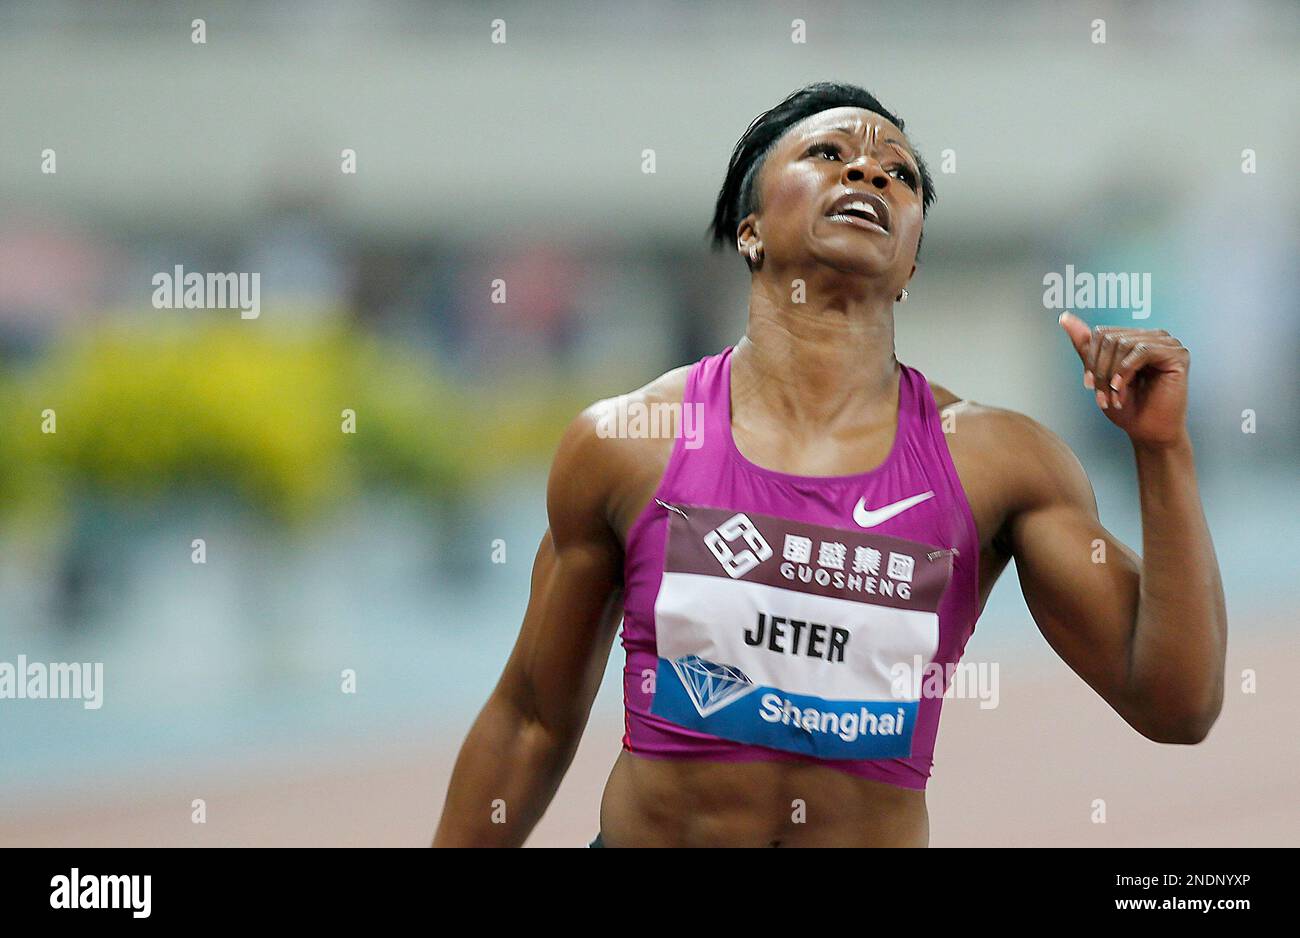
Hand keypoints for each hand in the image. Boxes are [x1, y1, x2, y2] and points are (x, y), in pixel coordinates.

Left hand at [1058, 312, 1190, 448]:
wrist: (1147, 431)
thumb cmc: (1127, 406)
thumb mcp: (1099, 374)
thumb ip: (1086, 346)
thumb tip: (1065, 318)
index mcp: (1135, 337)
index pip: (1102, 333)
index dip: (1091, 360)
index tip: (1088, 385)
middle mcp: (1153, 336)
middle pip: (1110, 338)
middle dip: (1100, 370)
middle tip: (1103, 396)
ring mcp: (1167, 343)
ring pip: (1124, 344)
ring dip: (1112, 375)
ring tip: (1114, 397)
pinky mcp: (1178, 354)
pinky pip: (1142, 351)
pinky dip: (1126, 372)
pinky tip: (1122, 389)